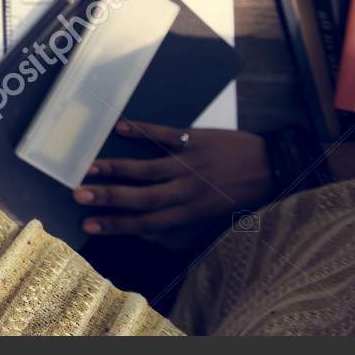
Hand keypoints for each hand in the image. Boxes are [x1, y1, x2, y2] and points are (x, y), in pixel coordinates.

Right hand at [76, 120, 274, 247]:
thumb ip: (182, 220)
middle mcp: (188, 191)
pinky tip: (120, 127)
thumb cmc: (243, 194)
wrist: (276, 167)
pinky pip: (165, 135)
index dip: (117, 224)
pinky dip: (142, 130)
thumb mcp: (215, 216)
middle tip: (79, 195)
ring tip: (89, 166)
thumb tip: (146, 227)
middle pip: (143, 198)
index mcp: (192, 211)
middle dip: (109, 198)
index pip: (148, 221)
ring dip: (117, 168)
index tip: (90, 225)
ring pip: (148, 169)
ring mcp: (191, 164)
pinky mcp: (196, 139)